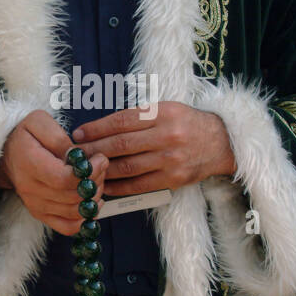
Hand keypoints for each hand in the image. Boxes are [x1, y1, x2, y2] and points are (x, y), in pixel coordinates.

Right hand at [0, 109, 108, 235]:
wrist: (6, 153)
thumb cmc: (25, 135)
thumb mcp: (38, 122)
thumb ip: (58, 137)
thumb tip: (76, 156)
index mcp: (30, 164)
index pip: (64, 179)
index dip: (88, 172)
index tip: (99, 158)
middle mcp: (30, 189)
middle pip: (72, 197)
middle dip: (95, 181)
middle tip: (101, 165)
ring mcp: (35, 205)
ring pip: (74, 212)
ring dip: (93, 197)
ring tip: (96, 179)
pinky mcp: (41, 215)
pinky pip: (67, 227)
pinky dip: (84, 219)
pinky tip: (92, 203)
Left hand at [72, 101, 235, 196]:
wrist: (220, 143)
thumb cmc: (186, 123)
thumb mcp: (166, 109)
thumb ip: (138, 117)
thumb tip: (101, 129)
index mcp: (163, 113)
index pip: (122, 121)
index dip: (97, 128)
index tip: (78, 134)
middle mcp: (167, 136)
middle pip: (121, 145)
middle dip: (93, 149)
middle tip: (75, 154)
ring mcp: (170, 160)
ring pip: (127, 167)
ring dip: (101, 169)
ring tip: (84, 170)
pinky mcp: (173, 179)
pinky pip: (139, 185)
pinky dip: (118, 186)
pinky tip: (104, 184)